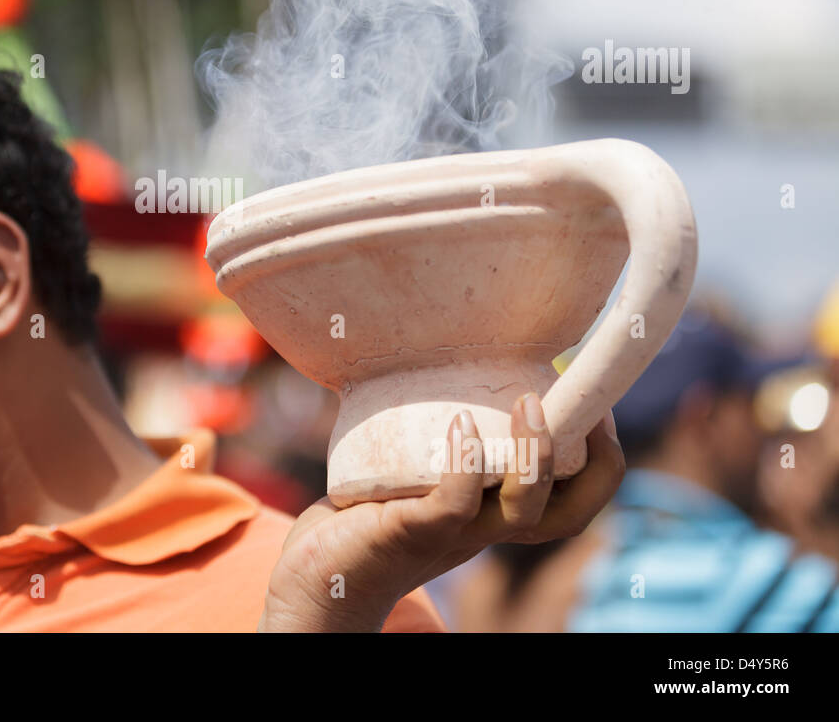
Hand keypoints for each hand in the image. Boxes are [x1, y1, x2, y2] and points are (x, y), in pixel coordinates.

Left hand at [257, 392, 624, 631]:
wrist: (320, 574)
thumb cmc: (367, 510)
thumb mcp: (417, 464)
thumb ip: (435, 425)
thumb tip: (438, 349)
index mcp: (497, 514)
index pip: (576, 500)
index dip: (603, 458)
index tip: (599, 404)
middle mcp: (486, 530)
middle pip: (567, 514)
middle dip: (592, 461)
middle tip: (584, 403)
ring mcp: (452, 535)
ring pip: (520, 510)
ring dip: (535, 456)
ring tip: (528, 401)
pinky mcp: (411, 532)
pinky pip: (453, 504)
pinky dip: (465, 465)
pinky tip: (461, 426)